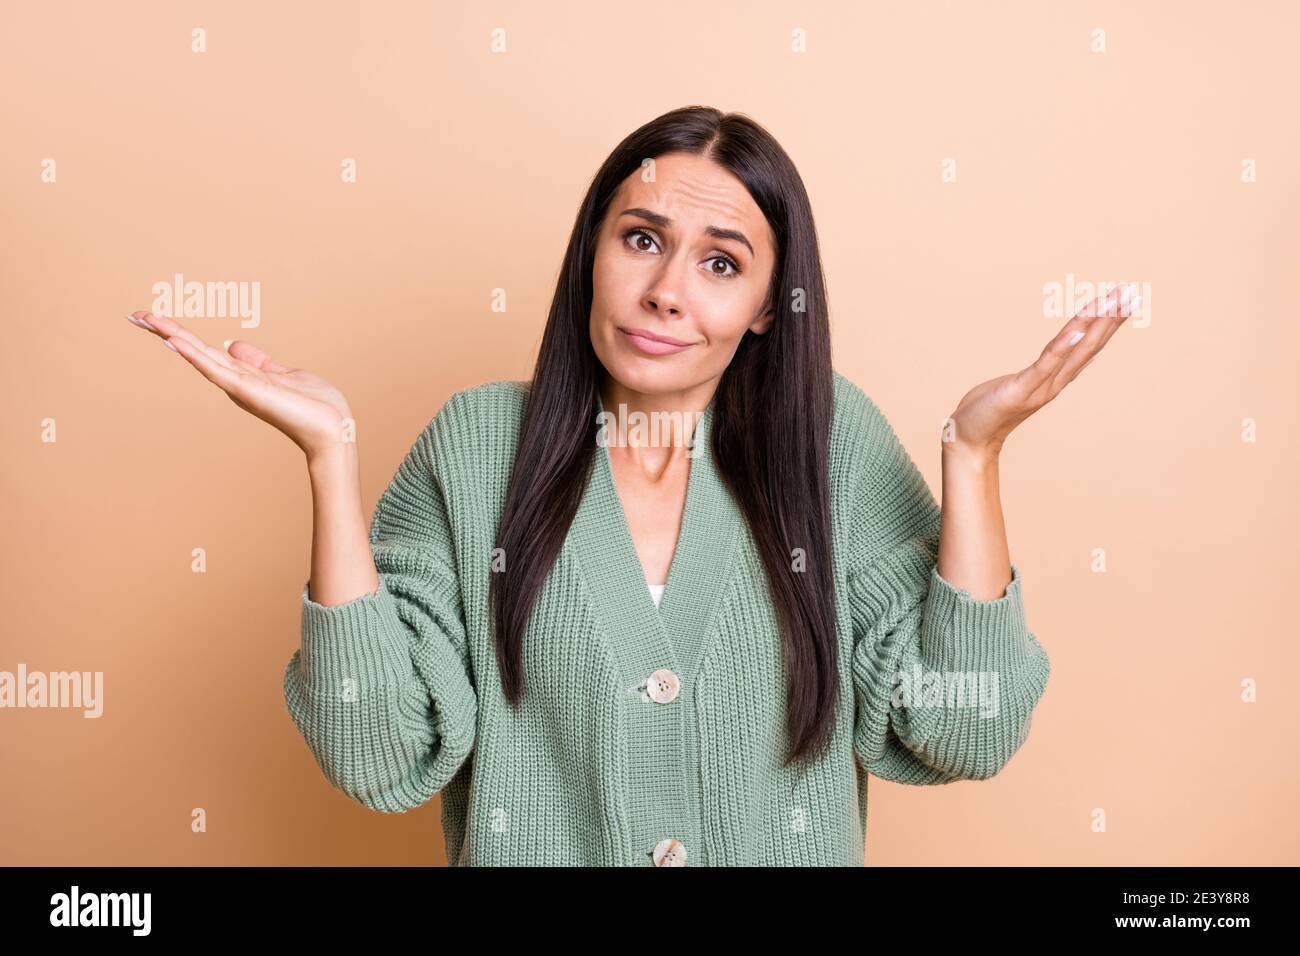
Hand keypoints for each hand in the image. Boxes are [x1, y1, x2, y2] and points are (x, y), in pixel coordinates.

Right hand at [125, 311, 355, 460]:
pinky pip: (215, 370)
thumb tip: (232, 344)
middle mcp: (235, 382)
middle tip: (134, 314)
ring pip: (198, 356)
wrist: (333, 429)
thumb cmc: (315, 406)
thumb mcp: (284, 374)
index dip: (181, 334)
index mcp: (243, 376)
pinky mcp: (247, 391)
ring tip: (145, 319)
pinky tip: (175, 341)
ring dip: (172, 336)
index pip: (206, 350)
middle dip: (165, 331)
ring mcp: (239, 387)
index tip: (155, 319)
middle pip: (194, 350)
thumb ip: (258, 361)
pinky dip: (195, 356)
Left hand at [944, 282, 1140, 456]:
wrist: (970, 440)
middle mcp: (1055, 382)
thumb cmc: (991, 409)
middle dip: (1111, 317)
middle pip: (1090, 345)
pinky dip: (1062, 348)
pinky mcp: (1020, 390)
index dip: (1110, 322)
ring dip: (1094, 324)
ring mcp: (1040, 387)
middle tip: (1132, 292)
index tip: (1129, 298)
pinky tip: (1077, 331)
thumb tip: (1074, 353)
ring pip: (1074, 351)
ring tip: (1113, 301)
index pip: (1090, 345)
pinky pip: (1044, 366)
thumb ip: (1049, 367)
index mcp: (1056, 378)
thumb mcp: (1025, 383)